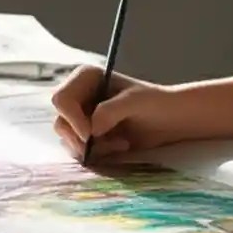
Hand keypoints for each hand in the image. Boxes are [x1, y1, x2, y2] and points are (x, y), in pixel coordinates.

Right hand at [50, 66, 188, 160]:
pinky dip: (98, 154)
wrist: (171, 119)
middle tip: (107, 145)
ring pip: (68, 140)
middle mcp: (79, 96)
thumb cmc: (156, 103)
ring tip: (121, 144)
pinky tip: (120, 147)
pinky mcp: (88, 136)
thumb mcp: (135, 102)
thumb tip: (90, 128)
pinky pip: (80, 151)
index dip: (72, 119)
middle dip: (82, 139)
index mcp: (85, 78)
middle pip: (60, 123)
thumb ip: (110, 111)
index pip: (61, 100)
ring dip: (95, 148)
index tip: (89, 135)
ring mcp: (81, 117)